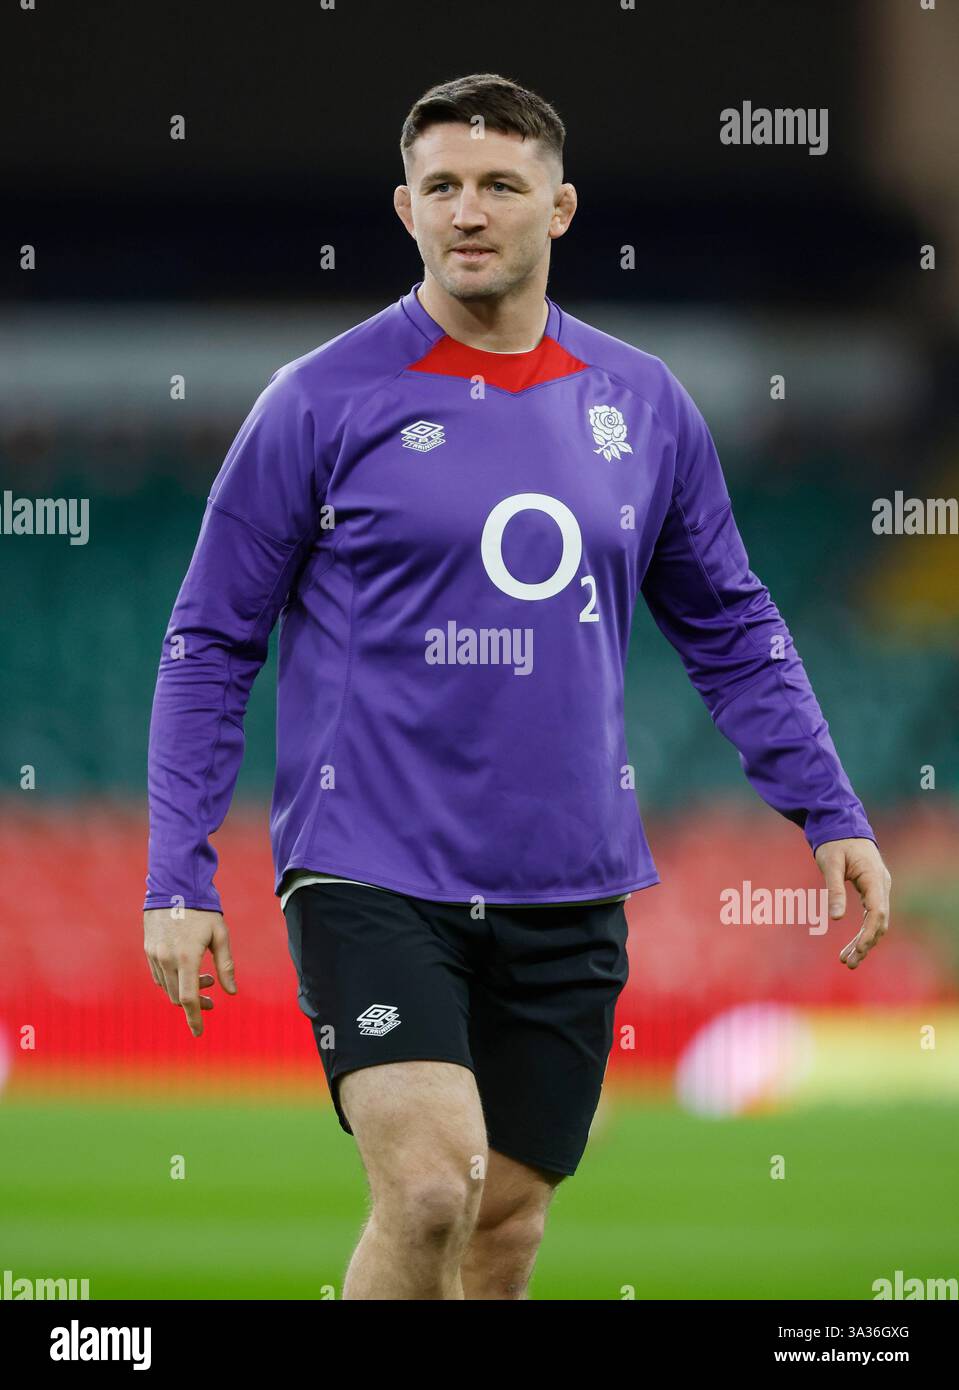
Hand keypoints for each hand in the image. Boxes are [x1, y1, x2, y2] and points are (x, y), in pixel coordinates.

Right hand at [144, 907, 236, 1035]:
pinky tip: (188, 970)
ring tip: (205, 977)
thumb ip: (226, 965)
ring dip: (185, 990)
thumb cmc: (203, 910)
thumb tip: (231, 992)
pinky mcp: (148, 949)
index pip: (188, 998)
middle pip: (177, 997)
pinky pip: (159, 975)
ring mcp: (154, 955)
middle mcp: (166, 959)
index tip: (199, 1032)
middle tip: (212, 997)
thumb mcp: (221, 935)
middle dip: (194, 1003)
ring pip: (167, 987)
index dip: (194, 1017)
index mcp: (186, 957)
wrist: (174, 886)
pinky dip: (173, 980)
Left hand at [814, 838, 890, 969]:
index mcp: (874, 878)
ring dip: (864, 942)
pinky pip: (872, 916)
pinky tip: (852, 946)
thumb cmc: (835, 842)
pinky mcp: (872, 890)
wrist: (842, 825)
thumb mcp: (830, 863)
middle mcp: (882, 885)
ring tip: (847, 961)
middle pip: (879, 922)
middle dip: (865, 944)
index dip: (868, 934)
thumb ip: (833, 889)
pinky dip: (863, 931)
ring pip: (877, 922)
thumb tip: (836, 918)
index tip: (856, 950)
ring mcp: (879, 888)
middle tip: (848, 963)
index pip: (877, 913)